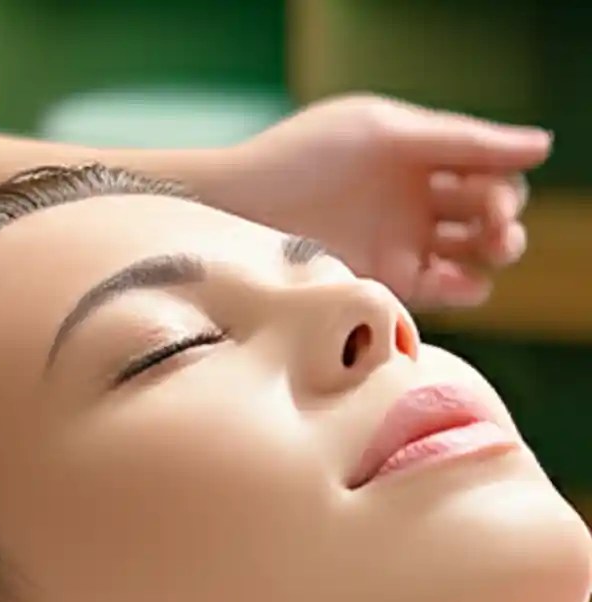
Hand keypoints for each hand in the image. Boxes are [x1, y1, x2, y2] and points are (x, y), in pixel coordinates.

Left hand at [212, 93, 549, 308]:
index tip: (496, 184)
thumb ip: (461, 139)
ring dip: (496, 247)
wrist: (238, 211)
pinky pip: (446, 287)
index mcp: (416, 152)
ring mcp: (400, 238)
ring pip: (474, 249)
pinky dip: (466, 285)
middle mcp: (413, 196)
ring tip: (490, 244)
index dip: (504, 173)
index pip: (486, 162)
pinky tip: (460, 278)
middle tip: (493, 222)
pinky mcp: (385, 278)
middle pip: (488, 206)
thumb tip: (543, 145)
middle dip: (503, 212)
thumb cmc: (301, 159)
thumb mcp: (382, 133)